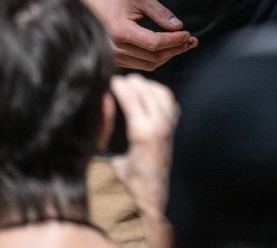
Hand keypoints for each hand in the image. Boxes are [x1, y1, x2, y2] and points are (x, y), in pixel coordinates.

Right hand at [78, 0, 196, 70]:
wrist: (90, 2)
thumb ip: (161, 13)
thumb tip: (179, 27)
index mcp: (120, 31)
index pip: (154, 43)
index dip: (174, 40)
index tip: (188, 33)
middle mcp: (114, 48)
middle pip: (153, 56)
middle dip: (175, 49)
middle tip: (191, 41)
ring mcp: (112, 56)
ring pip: (148, 64)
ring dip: (168, 56)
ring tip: (183, 45)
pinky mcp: (114, 60)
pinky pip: (140, 64)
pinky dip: (157, 58)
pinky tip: (168, 48)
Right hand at [108, 74, 177, 247]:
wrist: (154, 198)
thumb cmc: (131, 183)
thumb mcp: (114, 161)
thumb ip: (106, 134)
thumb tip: (103, 108)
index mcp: (144, 133)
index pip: (133, 99)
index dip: (121, 87)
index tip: (111, 80)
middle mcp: (160, 125)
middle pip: (148, 91)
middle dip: (134, 82)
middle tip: (120, 79)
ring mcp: (170, 126)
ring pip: (163, 93)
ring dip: (148, 85)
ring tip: (134, 83)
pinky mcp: (174, 129)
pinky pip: (170, 102)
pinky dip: (159, 93)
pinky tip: (149, 94)